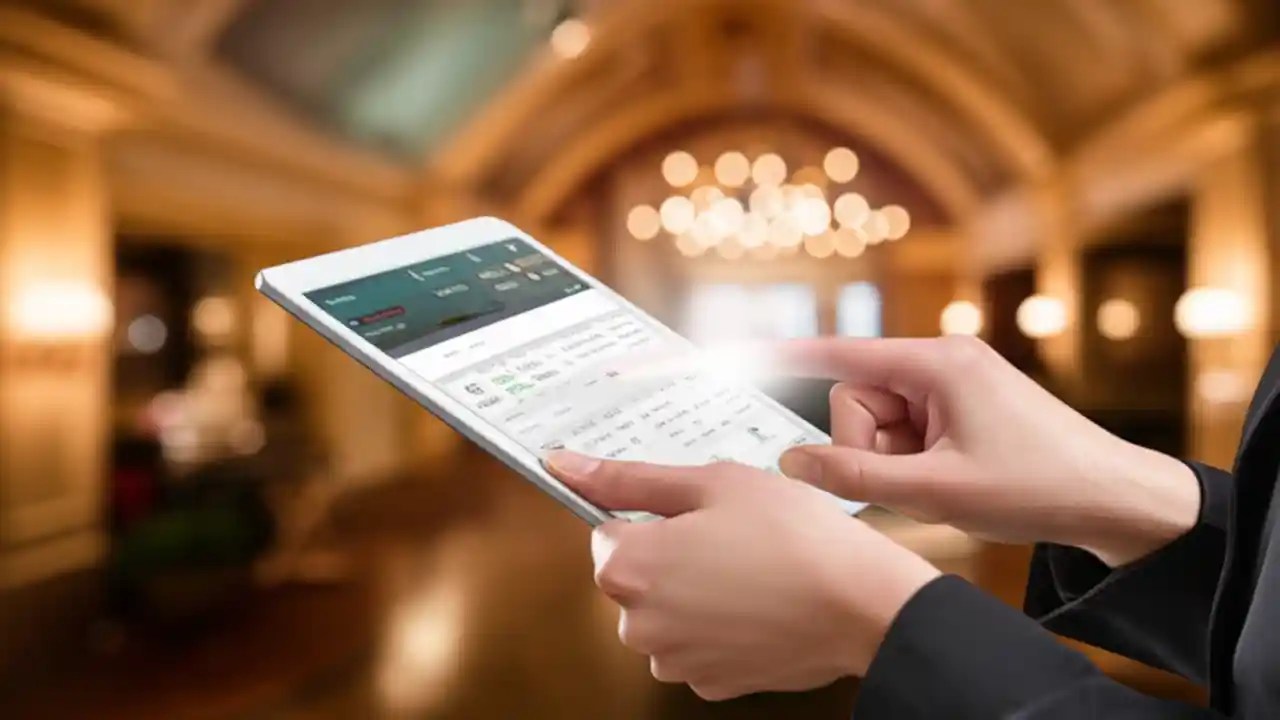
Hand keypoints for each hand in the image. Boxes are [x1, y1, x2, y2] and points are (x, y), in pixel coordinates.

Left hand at [545, 451, 938, 700]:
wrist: (860, 603)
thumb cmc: (794, 536)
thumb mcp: (711, 483)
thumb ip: (629, 479)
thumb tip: (566, 465)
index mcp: (628, 567)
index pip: (606, 532)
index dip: (653, 517)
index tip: (693, 514)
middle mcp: (639, 623)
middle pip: (634, 577)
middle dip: (671, 555)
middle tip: (731, 536)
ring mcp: (674, 660)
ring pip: (666, 613)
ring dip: (695, 593)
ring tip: (751, 569)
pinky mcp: (709, 685)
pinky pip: (698, 645)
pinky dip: (720, 626)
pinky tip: (758, 604)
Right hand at [775, 335, 1199, 566]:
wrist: (1116, 499)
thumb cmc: (1036, 488)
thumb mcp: (936, 491)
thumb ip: (854, 477)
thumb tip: (791, 463)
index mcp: (937, 364)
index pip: (842, 356)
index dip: (789, 356)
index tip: (740, 350)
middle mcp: (942, 362)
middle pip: (859, 401)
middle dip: (870, 448)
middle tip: (912, 485)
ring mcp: (954, 383)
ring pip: (881, 422)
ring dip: (894, 460)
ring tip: (942, 486)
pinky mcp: (963, 405)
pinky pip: (907, 430)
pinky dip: (913, 461)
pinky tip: (951, 481)